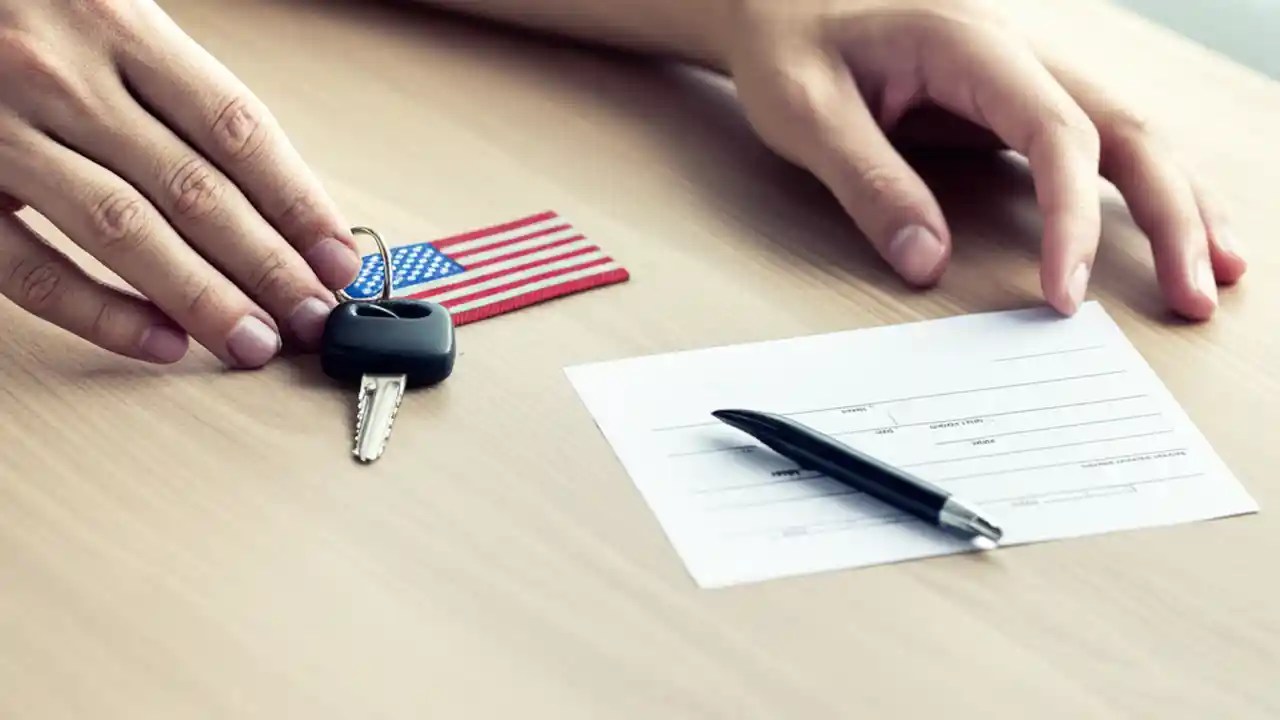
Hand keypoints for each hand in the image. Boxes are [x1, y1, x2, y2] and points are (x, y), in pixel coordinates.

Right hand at [0, 0, 360, 366]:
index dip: (297, 203)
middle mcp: (63, 76)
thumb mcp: (107, 18)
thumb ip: (176, 94)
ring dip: (201, 297)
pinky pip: (31, 267)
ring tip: (253, 341)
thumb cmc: (28, 12)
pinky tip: (163, 343)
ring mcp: (1, 132)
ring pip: (122, 230)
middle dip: (266, 265)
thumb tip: (275, 197)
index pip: (236, 130)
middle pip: (192, 189)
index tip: (337, 260)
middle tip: (311, 316)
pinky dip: (100, 313)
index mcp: (120, 24)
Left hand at [718, 0, 1246, 318]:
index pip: (1055, 133)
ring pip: (1124, 131)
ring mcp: (1019, 77)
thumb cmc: (788, 41)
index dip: (1074, 217)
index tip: (1065, 293)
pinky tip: (1164, 227)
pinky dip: (1135, 189)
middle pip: (1122, 128)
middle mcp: (1014, 53)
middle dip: (1170, 213)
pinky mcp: (1008, 104)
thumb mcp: (806, 112)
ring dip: (1176, 200)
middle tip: (1195, 294)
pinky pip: (1090, 145)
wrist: (777, 1)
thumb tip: (928, 263)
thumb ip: (867, 181)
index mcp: (969, 43)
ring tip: (1214, 272)